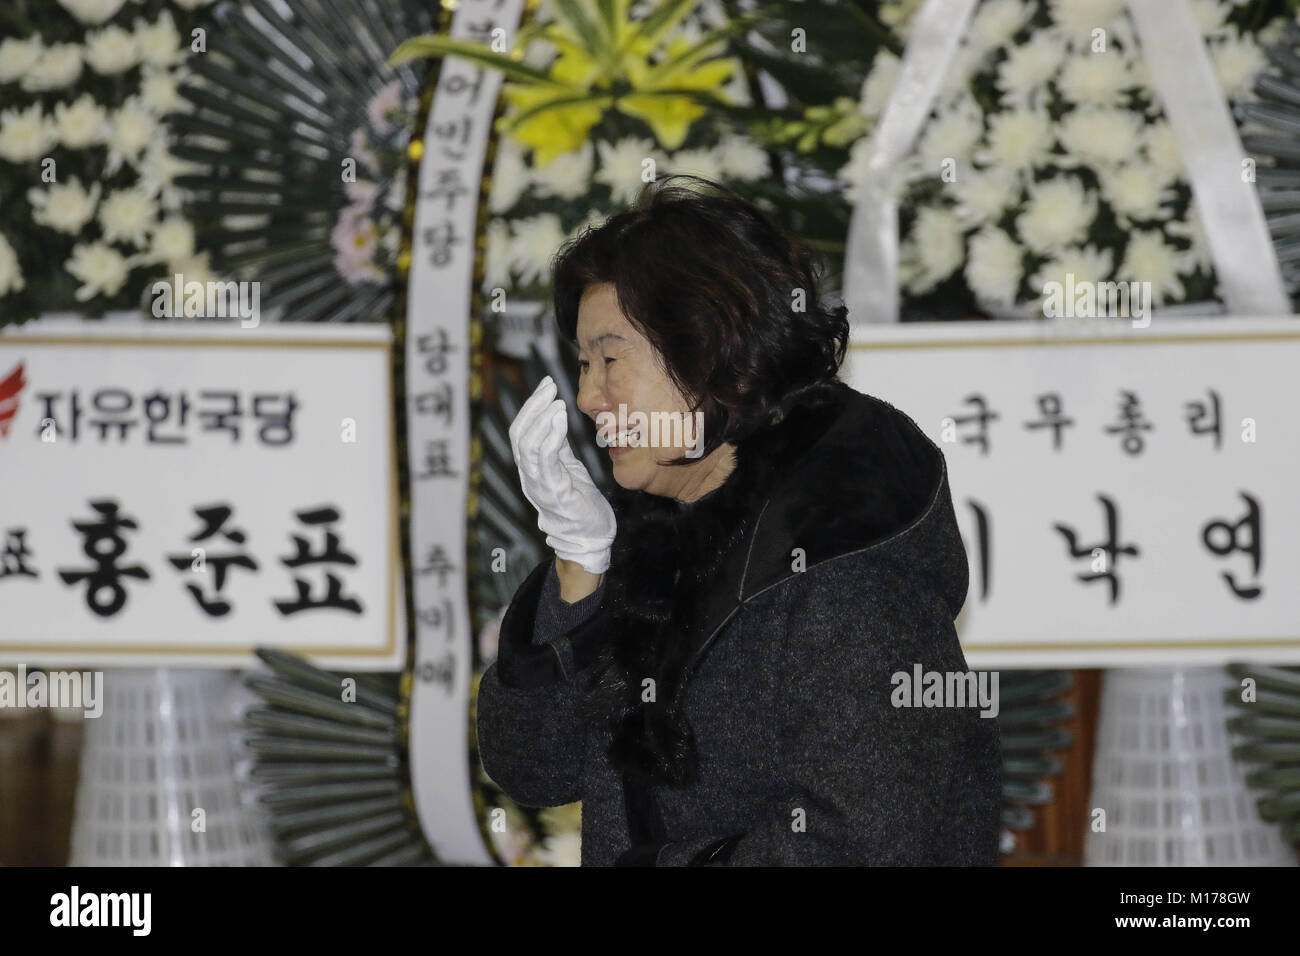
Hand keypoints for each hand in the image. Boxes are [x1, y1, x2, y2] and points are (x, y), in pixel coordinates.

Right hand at [509, 376, 616, 573]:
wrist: (589, 538)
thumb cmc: (579, 504)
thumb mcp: (567, 468)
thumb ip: (557, 446)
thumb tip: (555, 418)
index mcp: (531, 469)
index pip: (520, 431)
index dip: (531, 406)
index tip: (546, 385)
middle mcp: (529, 476)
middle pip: (518, 434)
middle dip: (533, 406)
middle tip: (550, 386)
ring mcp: (539, 484)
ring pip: (527, 445)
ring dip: (542, 418)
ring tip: (556, 400)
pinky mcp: (554, 491)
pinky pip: (546, 459)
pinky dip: (551, 435)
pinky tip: (561, 419)